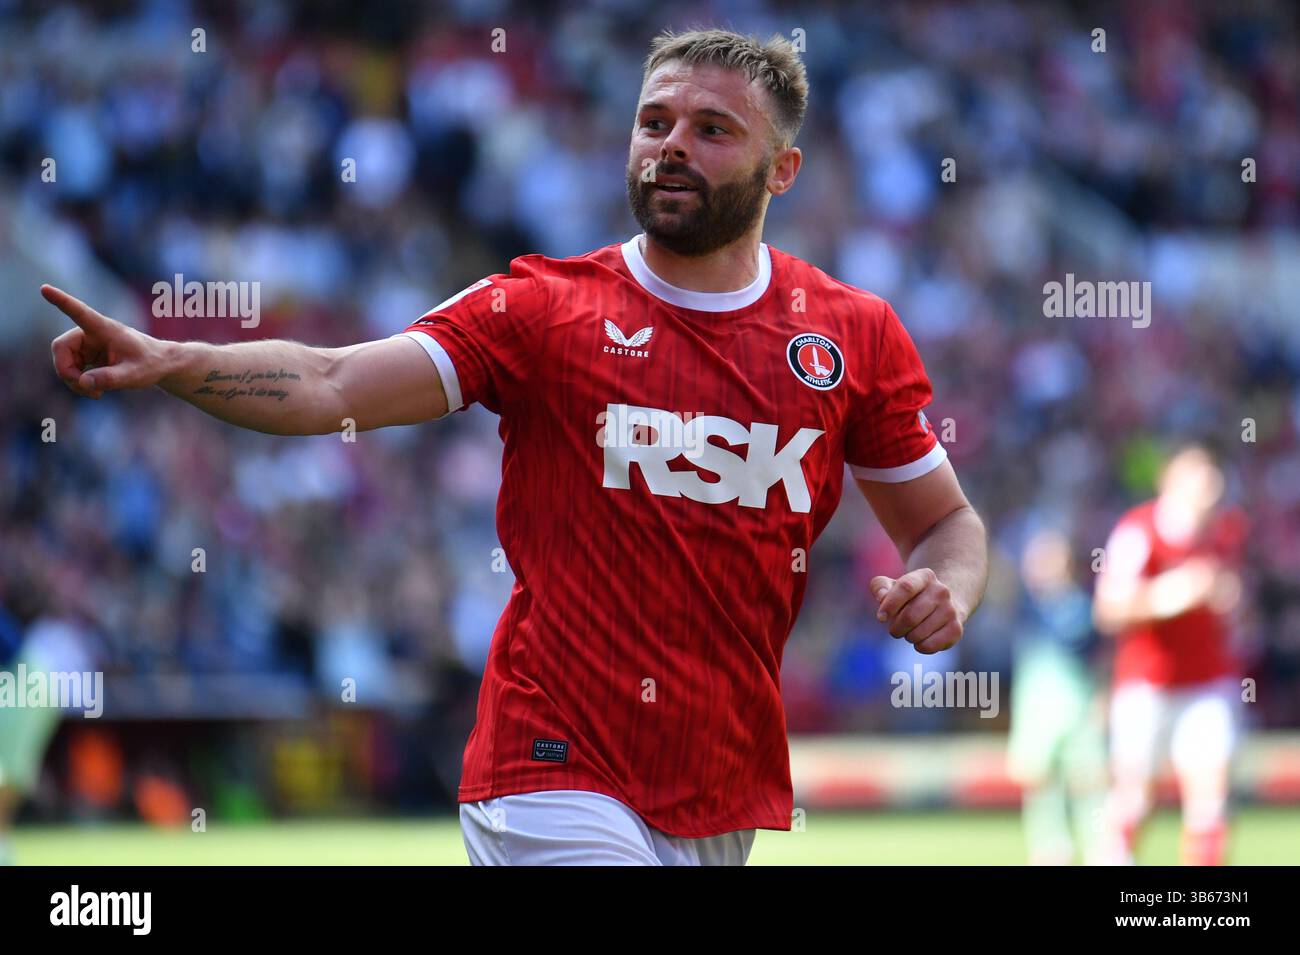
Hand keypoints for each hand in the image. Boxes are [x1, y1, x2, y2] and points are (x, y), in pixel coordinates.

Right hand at [43, 284, 168, 398]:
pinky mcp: (87, 356)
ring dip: (74, 381)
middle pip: (61, 348)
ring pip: (64, 362)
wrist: (160, 365)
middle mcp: (91, 333)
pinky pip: (71, 369)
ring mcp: (87, 345)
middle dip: (67, 371)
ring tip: (96, 393)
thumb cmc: (151, 364)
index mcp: (104, 328)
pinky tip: (96, 392)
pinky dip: (79, 383)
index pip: (79, 312)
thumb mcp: (134, 374)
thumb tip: (83, 382)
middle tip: (85, 388)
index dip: (61, 301)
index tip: (44, 289)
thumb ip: (110, 378)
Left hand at [870, 568, 965, 653]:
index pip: (906, 587)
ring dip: (907, 637)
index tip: (881, 618)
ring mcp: (951, 610)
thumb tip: (881, 597)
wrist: (945, 603)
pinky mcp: (956, 629)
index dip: (890, 604)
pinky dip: (919, 647)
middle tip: (895, 629)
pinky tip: (920, 640)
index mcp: (925, 576)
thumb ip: (880, 586)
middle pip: (910, 616)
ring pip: (918, 634)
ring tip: (910, 631)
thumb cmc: (911, 596)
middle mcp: (941, 591)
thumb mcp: (894, 585)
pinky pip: (929, 646)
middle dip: (896, 627)